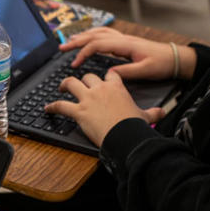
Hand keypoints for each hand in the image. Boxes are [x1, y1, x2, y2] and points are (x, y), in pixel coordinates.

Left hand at [45, 70, 164, 146]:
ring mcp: (88, 99)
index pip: (109, 75)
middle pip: (88, 76)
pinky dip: (52, 107)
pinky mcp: (78, 111)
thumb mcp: (146, 116)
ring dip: (64, 84)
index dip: (105, 77)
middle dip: (83, 79)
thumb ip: (153, 112)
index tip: (102, 79)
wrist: (125, 135)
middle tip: (78, 84)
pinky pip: (61, 105)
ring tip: (60, 88)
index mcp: (117, 88)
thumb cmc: (135, 125)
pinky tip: (47, 109)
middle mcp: (101, 89)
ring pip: (71, 83)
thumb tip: (162, 113)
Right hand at [60, 27, 195, 80]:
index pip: (98, 44)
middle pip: (94, 35)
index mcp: (125, 45)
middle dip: (76, 41)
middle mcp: (123, 39)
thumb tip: (107, 74)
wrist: (176, 58)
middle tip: (61, 49)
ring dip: (82, 36)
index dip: (83, 53)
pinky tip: (87, 40)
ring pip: (99, 33)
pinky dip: (92, 36)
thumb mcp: (145, 71)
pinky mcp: (125, 42)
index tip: (74, 64)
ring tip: (69, 42)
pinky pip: (104, 35)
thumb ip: (126, 72)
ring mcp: (124, 39)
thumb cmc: (162, 64)